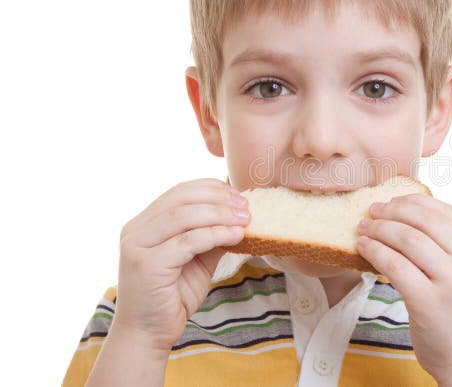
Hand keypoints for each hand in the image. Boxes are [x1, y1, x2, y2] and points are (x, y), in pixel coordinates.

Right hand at [112, 178, 248, 353]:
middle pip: (180, 198)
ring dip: (220, 214)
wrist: (149, 334)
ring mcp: (137, 246)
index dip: (210, 188)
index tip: (237, 194)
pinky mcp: (147, 264)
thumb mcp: (197, 258)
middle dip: (218, 198)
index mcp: (144, 224)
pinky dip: (216, 234)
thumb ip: (210, 235)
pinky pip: (188, 241)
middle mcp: (135, 230)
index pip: (178, 192)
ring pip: (184, 216)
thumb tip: (239, 214)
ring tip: (245, 219)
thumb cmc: (173, 297)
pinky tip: (236, 236)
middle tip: (245, 206)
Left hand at [356, 193, 451, 383]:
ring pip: (407, 239)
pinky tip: (363, 248)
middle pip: (424, 220)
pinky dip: (374, 251)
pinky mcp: (429, 302)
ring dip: (380, 229)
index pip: (445, 211)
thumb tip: (411, 216)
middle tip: (373, 211)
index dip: (414, 201)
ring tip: (364, 228)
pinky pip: (394, 264)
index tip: (393, 201)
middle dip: (393, 211)